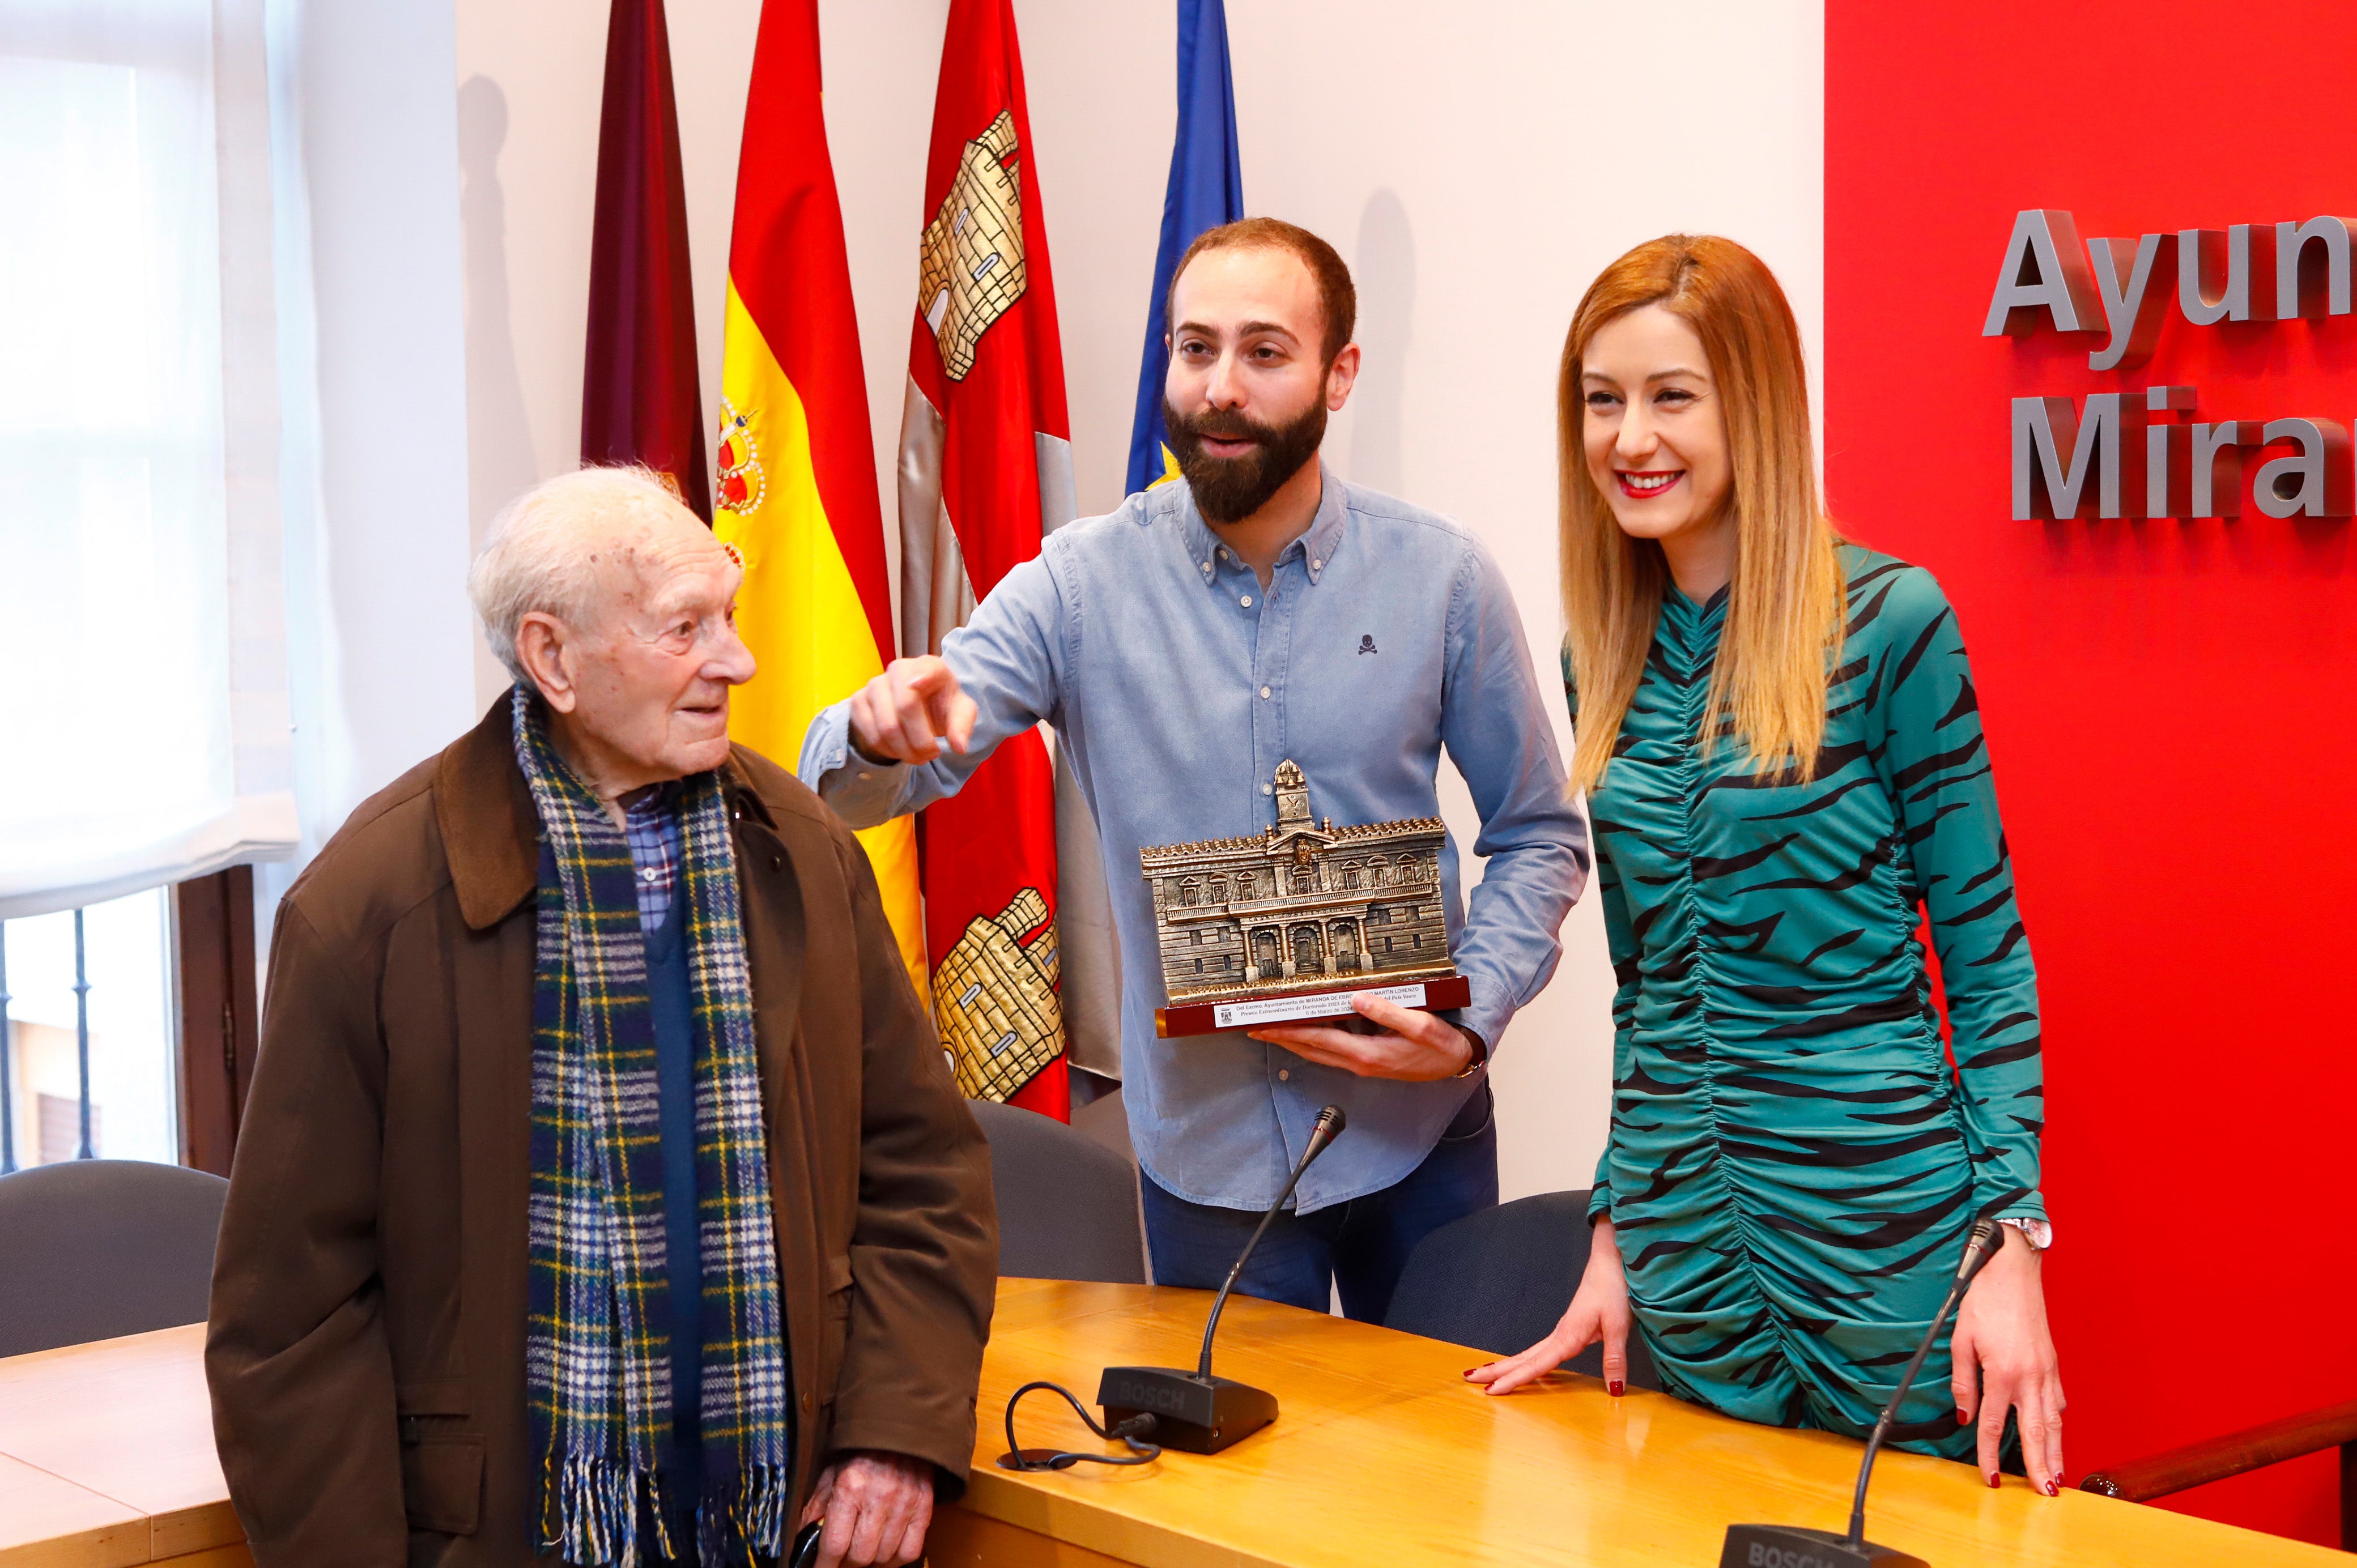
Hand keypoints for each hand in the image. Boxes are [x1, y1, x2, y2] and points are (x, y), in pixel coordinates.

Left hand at [799, 1451, 933, 1567]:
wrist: (899, 1428)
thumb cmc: (861, 1452)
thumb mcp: (831, 1473)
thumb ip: (816, 1507)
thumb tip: (803, 1538)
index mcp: (850, 1487)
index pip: (835, 1544)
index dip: (824, 1566)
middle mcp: (879, 1497)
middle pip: (860, 1556)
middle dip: (846, 1564)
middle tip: (840, 1560)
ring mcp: (905, 1504)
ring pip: (884, 1557)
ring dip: (870, 1562)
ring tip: (861, 1553)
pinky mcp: (924, 1507)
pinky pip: (910, 1551)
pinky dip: (895, 1560)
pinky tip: (885, 1554)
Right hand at [847, 656, 975, 764]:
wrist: (914, 706)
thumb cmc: (940, 705)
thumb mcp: (959, 713)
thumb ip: (961, 726)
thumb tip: (959, 747)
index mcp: (930, 666)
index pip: (926, 668)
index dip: (921, 676)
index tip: (916, 685)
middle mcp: (899, 668)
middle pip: (906, 706)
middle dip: (921, 741)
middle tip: (931, 755)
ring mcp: (875, 683)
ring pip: (887, 726)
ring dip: (905, 751)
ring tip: (918, 757)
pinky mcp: (858, 700)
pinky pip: (871, 734)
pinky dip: (888, 750)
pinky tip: (899, 749)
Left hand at [1246, 993, 1473, 1081]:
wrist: (1456, 1062)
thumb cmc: (1440, 1045)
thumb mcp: (1418, 1024)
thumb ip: (1386, 1012)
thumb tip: (1357, 999)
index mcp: (1368, 1054)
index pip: (1318, 1041)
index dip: (1288, 1033)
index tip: (1264, 1027)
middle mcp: (1360, 1063)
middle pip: (1311, 1050)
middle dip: (1282, 1038)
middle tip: (1256, 1028)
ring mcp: (1364, 1064)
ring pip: (1321, 1052)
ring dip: (1296, 1040)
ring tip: (1274, 1027)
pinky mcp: (1369, 1060)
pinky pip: (1335, 1049)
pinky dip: (1317, 1040)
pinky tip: (1312, 1027)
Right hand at [1464, 1218, 1632, 1395]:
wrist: (1610, 1262)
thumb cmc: (1613, 1289)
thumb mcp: (1619, 1326)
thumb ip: (1615, 1359)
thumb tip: (1614, 1389)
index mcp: (1568, 1337)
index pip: (1536, 1364)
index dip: (1514, 1379)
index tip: (1492, 1391)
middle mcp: (1559, 1335)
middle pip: (1522, 1357)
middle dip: (1496, 1370)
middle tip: (1468, 1379)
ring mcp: (1561, 1331)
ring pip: (1528, 1353)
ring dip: (1507, 1364)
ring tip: (1486, 1374)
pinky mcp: (1567, 1329)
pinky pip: (1540, 1350)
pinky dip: (1525, 1360)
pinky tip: (1523, 1366)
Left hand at [1950, 1225, 2064, 1494]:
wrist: (2013, 1271)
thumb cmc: (1984, 1301)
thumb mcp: (1961, 1340)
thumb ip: (1963, 1381)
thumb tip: (1964, 1415)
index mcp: (2003, 1373)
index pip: (1992, 1425)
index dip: (1989, 1455)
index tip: (1991, 1478)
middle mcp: (2030, 1378)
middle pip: (2034, 1433)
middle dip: (2039, 1467)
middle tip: (2046, 1495)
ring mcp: (2046, 1372)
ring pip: (2053, 1422)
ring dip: (2056, 1452)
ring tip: (2057, 1478)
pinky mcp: (2053, 1364)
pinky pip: (2057, 1401)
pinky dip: (2057, 1423)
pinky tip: (2055, 1435)